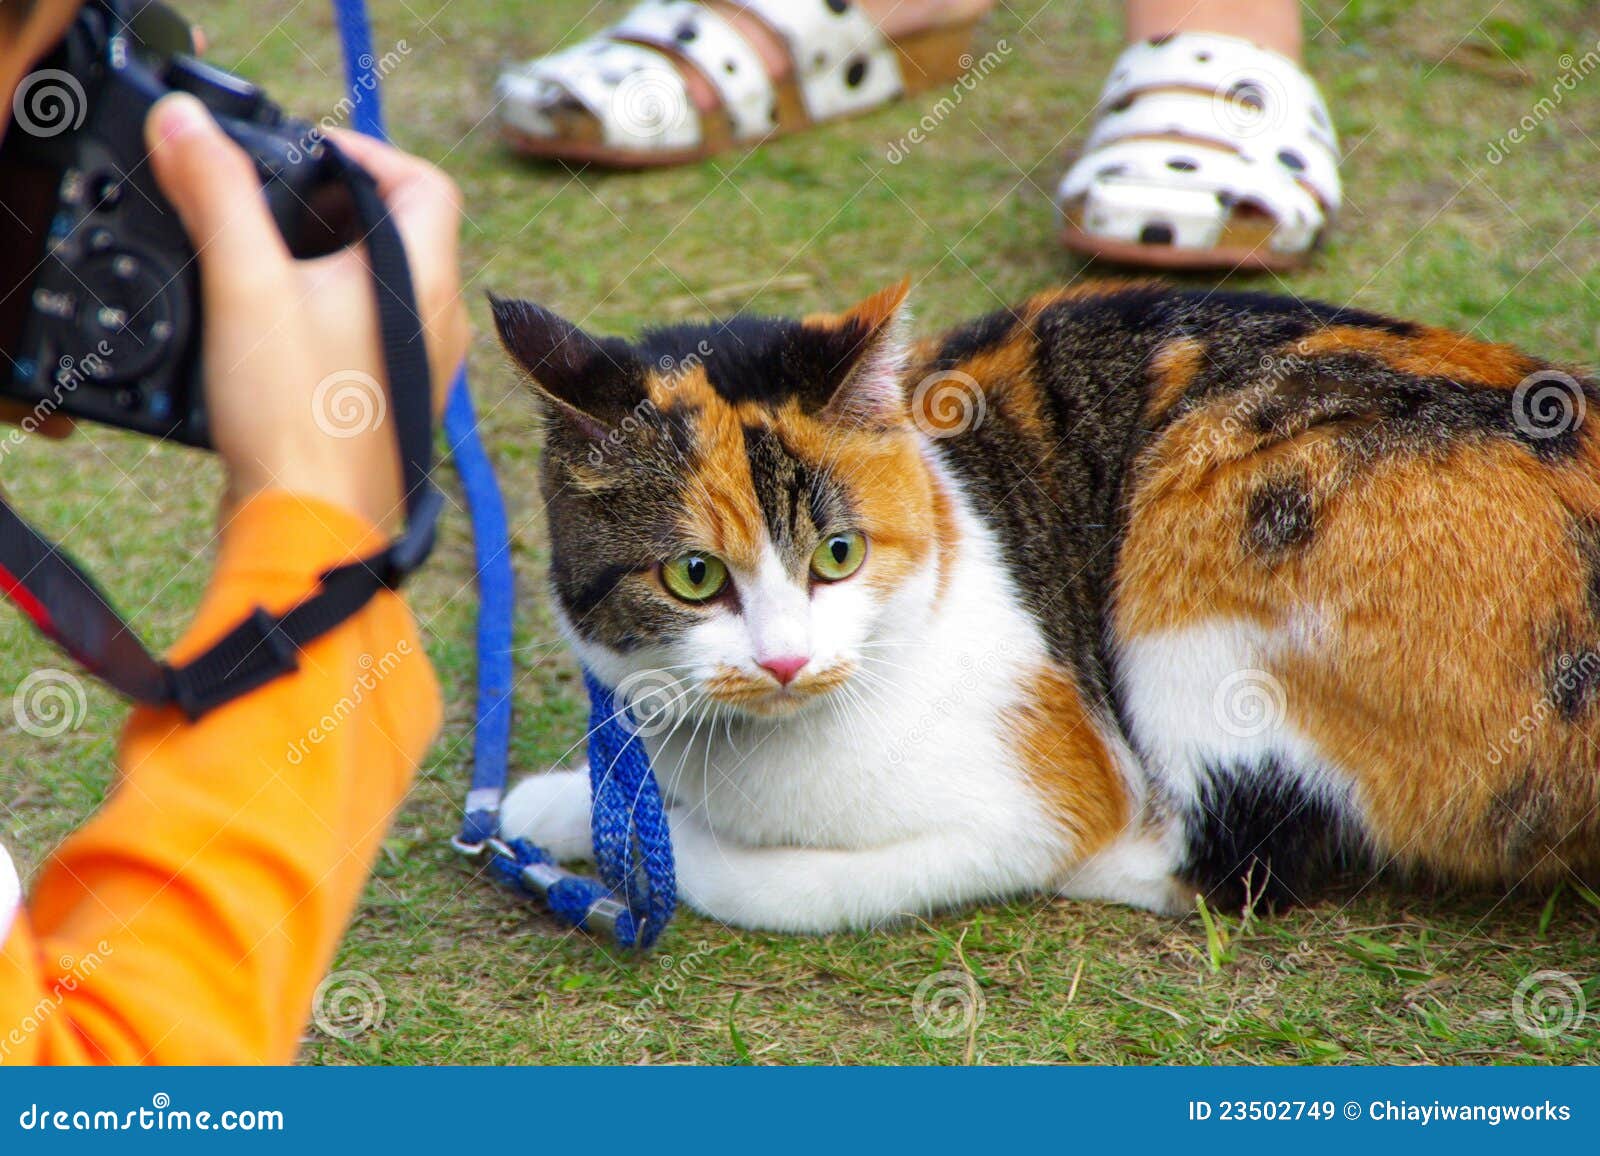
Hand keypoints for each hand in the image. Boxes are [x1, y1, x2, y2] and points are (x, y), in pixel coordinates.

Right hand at [143, 93, 468, 533]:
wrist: (311, 528)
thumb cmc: (298, 421)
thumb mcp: (245, 285)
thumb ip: (218, 194)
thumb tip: (188, 124)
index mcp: (426, 283)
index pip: (427, 184)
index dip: (369, 152)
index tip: (309, 154)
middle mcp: (440, 325)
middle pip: (408, 231)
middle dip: (340, 205)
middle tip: (277, 203)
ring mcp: (424, 370)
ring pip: (391, 286)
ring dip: (334, 262)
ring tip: (270, 262)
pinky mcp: (395, 404)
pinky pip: (375, 335)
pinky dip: (333, 313)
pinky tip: (280, 329)